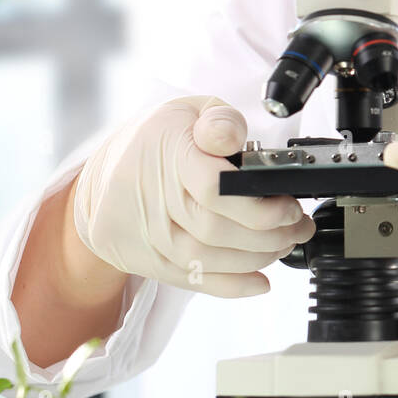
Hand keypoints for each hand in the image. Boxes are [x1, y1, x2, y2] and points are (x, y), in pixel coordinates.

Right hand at [72, 96, 315, 296]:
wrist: (99, 182)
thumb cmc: (153, 142)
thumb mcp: (187, 111)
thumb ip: (219, 120)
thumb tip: (231, 137)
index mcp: (169, 155)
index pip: (215, 190)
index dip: (260, 206)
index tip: (290, 205)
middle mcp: (155, 199)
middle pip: (217, 230)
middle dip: (270, 234)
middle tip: (298, 226)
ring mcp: (149, 236)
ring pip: (208, 260)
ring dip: (258, 258)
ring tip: (284, 244)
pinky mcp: (150, 262)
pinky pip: (193, 281)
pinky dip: (232, 286)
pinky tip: (261, 280)